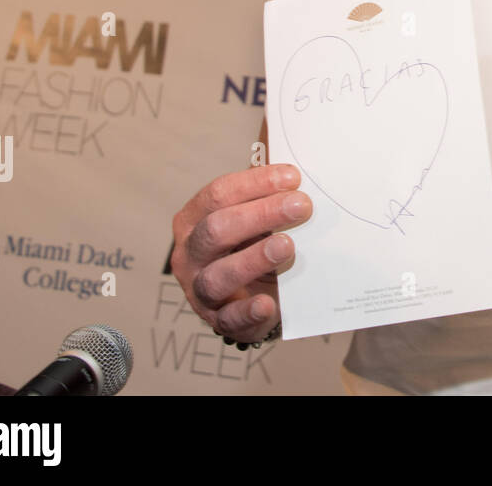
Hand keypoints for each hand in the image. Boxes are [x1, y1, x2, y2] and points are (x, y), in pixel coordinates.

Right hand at [170, 164, 311, 343]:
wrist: (250, 296)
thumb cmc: (251, 244)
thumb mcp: (254, 217)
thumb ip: (267, 195)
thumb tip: (294, 172)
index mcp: (195, 219)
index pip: (218, 194)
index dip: (255, 183)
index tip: (293, 177)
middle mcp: (191, 253)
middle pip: (217, 229)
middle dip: (261, 214)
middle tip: (301, 205)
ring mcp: (200, 289)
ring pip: (218, 275)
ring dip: (254, 259)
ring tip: (287, 245)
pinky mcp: (220, 320)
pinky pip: (230, 319)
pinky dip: (248, 312)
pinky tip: (267, 304)